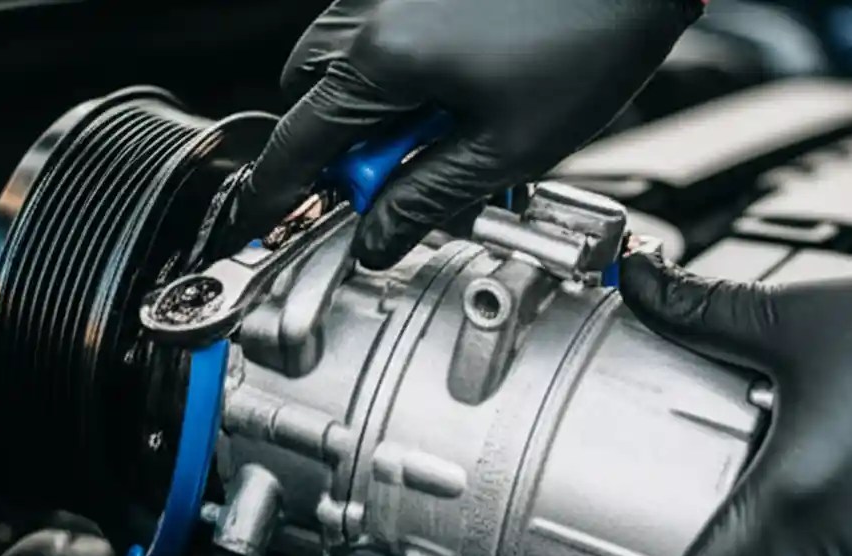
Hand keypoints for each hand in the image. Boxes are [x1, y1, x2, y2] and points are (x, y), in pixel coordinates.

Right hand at [228, 0, 702, 267]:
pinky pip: (376, 31)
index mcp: (383, 57)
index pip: (297, 142)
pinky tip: (459, 86)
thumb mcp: (507, 148)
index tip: (261, 222)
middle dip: (341, 146)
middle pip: (312, 96)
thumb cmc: (589, 40)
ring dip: (373, 109)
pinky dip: (397, 71)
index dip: (275, 193)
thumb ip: (426, 199)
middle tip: (397, 177)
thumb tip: (377, 237)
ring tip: (447, 126)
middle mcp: (371, 9)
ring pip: (343, 61)